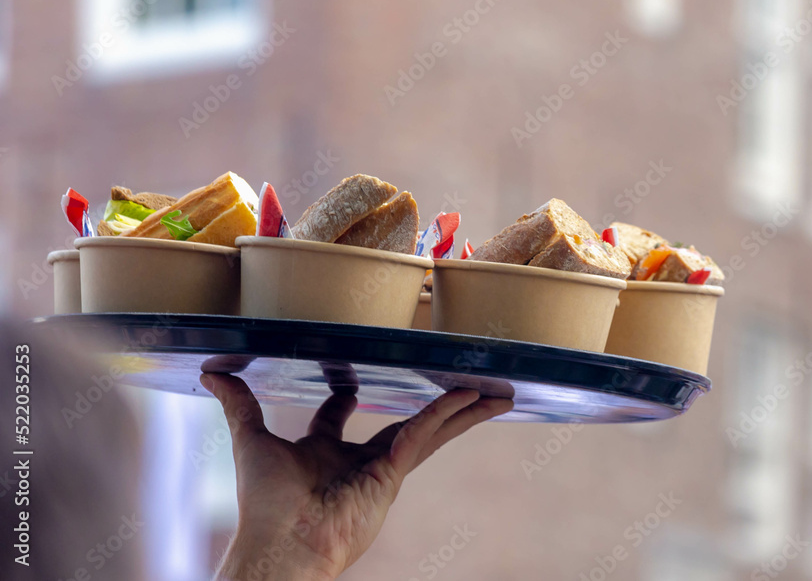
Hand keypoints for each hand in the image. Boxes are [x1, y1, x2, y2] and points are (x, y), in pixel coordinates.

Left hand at [200, 373, 512, 580]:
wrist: (278, 542)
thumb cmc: (262, 502)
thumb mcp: (251, 437)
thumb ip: (239, 404)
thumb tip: (211, 369)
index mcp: (325, 453)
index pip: (339, 419)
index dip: (343, 398)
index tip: (347, 381)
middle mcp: (359, 461)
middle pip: (408, 425)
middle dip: (440, 407)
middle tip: (468, 385)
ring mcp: (382, 470)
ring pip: (431, 431)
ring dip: (464, 412)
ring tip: (498, 395)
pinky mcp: (392, 475)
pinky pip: (423, 435)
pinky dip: (446, 414)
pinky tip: (471, 396)